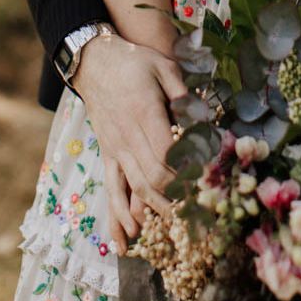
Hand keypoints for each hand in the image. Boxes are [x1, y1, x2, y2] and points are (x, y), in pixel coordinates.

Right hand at [73, 33, 186, 252]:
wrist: (93, 62)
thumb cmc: (133, 62)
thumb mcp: (162, 66)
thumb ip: (182, 92)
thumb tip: (202, 116)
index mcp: (144, 113)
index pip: (168, 154)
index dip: (188, 172)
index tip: (208, 183)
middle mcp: (127, 136)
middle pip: (154, 177)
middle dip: (178, 199)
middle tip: (202, 213)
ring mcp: (115, 148)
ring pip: (135, 188)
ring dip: (156, 211)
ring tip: (176, 229)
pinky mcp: (107, 155)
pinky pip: (112, 189)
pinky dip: (119, 216)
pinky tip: (126, 239)